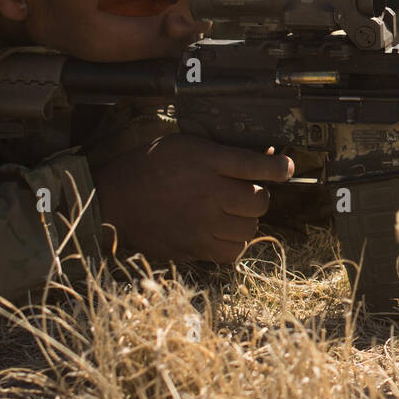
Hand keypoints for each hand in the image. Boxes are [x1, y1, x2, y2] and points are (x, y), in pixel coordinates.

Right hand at [91, 134, 292, 261]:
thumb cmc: (148, 167)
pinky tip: (222, 233)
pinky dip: (234, 244)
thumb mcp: (184, 145)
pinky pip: (233, 252)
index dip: (279, 166)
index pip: (258, 165)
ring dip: (246, 221)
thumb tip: (262, 156)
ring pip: (250, 228)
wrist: (113, 200)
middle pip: (260, 201)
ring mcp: (202, 224)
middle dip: (256, 196)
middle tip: (243, 194)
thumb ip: (221, 152)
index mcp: (206, 162)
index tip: (285, 167)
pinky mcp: (194, 247)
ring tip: (229, 214)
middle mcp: (209, 193)